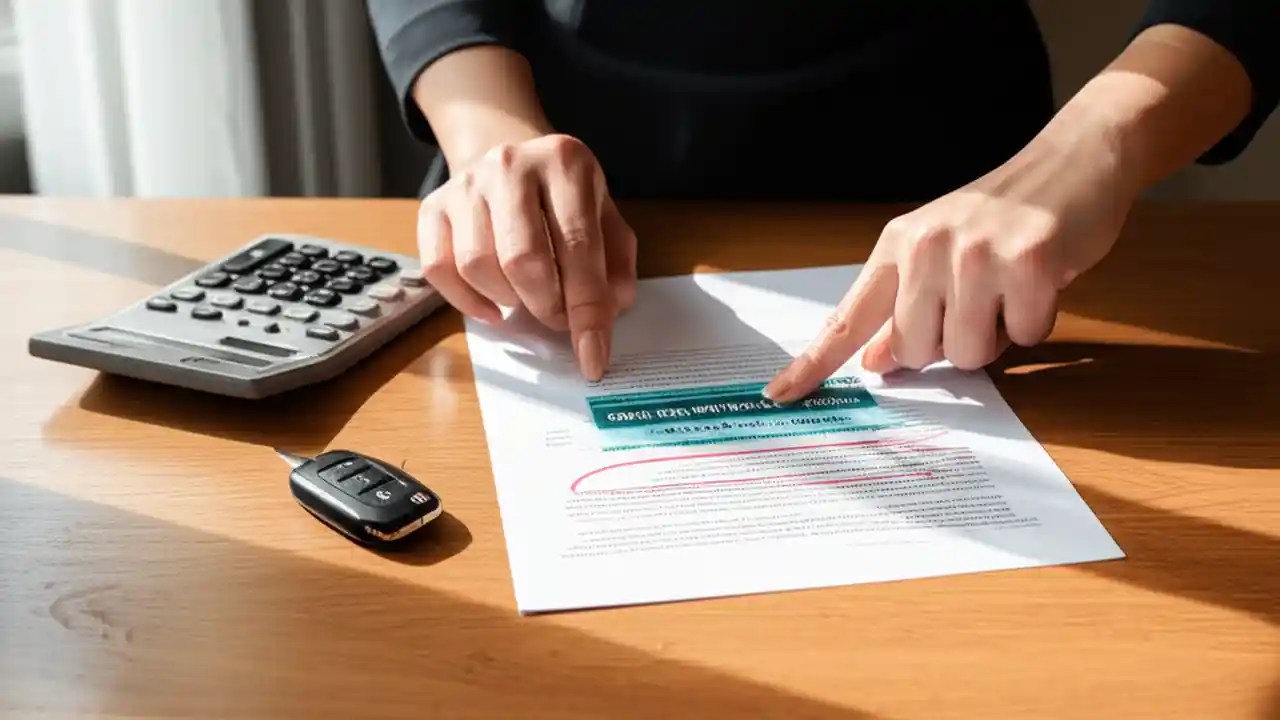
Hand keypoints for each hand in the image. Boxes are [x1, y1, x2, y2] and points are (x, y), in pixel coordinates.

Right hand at [417, 134, 636, 380]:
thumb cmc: (564, 200)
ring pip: (477, 266)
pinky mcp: (433, 206)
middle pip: (522, 259)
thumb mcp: (605, 218)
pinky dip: (466, 302)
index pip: (578, 246)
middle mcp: (511, 165)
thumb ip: (616, 264)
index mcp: (564, 162)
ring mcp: (466, 184)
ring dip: (508, 301)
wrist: (513, 162)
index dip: (587, 309)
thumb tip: (610, 311)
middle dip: (546, 307)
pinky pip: (438, 269)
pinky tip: (493, 307)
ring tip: (527, 299)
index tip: (594, 356)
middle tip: (558, 319)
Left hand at [764, 123, 1139, 402]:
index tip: (779, 394)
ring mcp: (976, 253)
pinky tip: (1042, 280)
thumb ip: (904, 307)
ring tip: (1009, 289)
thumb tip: (876, 361)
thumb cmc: (1004, 218)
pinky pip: (1024, 336)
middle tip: (979, 300)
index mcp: (898, 247)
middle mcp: (927, 248)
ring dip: (996, 336)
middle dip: (949, 344)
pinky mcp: (1028, 262)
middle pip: (915, 351)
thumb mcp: (940, 255)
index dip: (813, 362)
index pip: (846, 318)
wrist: (1076, 159)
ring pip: (968, 354)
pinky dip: (1037, 320)